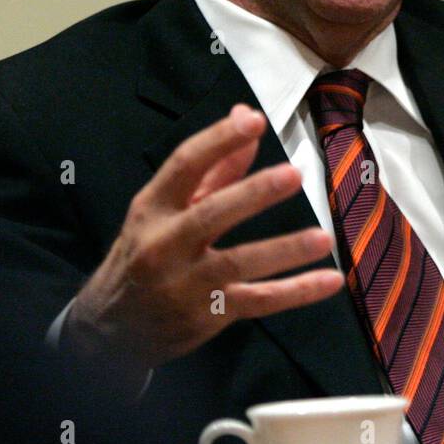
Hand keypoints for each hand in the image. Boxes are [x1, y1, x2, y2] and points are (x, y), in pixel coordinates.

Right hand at [63, 104, 343, 380]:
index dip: (218, 141)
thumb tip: (243, 114)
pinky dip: (297, 292)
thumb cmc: (147, 253)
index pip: (184, 166)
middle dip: (254, 194)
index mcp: (152, 208)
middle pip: (212, 214)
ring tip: (323, 238)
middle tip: (293, 175)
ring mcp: (187, 284)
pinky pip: (259, 301)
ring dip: (285, 250)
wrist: (112, 329)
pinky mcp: (209, 315)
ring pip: (240, 262)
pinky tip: (330, 280)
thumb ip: (213, 165)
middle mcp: (165, 244)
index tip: (253, 120)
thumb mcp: (166, 209)